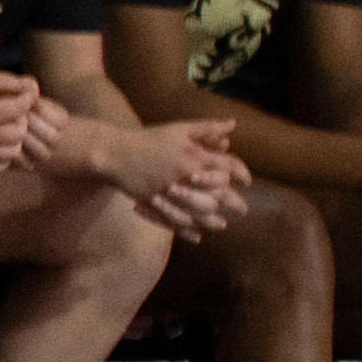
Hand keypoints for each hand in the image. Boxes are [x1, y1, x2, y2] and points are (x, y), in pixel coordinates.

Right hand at [0, 69, 42, 167]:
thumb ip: (2, 81)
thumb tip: (30, 84)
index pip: (20, 108)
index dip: (28, 98)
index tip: (26, 92)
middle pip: (20, 132)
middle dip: (23, 118)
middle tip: (15, 108)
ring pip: (13, 151)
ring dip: (15, 137)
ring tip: (6, 124)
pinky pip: (0, 164)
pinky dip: (5, 153)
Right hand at [86, 114, 249, 237]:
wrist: (114, 152)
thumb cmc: (148, 139)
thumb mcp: (178, 129)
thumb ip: (207, 128)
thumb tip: (232, 125)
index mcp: (192, 155)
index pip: (227, 166)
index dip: (241, 174)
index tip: (247, 182)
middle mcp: (184, 175)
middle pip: (218, 194)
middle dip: (234, 204)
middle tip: (242, 210)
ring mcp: (168, 191)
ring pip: (198, 212)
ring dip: (213, 221)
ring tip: (221, 225)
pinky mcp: (154, 203)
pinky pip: (174, 221)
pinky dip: (187, 231)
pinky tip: (197, 236)